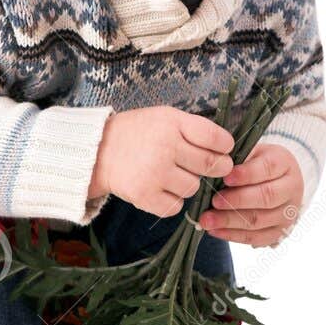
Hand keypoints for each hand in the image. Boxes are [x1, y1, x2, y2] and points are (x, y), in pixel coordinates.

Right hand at [88, 107, 234, 218]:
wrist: (98, 151)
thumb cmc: (139, 133)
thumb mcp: (165, 117)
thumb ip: (194, 129)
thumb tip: (227, 148)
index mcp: (172, 124)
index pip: (215, 138)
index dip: (226, 146)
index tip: (225, 150)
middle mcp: (165, 147)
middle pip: (210, 165)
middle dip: (218, 168)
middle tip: (212, 168)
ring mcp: (155, 174)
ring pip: (193, 188)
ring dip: (189, 184)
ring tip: (174, 175)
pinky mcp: (145, 196)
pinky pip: (176, 206)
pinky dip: (173, 201)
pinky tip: (162, 189)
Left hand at [199, 142, 302, 246]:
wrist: (275, 183)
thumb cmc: (257, 165)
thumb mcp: (251, 154)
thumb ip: (238, 159)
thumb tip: (216, 168)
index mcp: (285, 164)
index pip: (268, 168)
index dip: (247, 174)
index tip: (226, 178)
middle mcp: (291, 189)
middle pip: (266, 197)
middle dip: (237, 200)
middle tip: (214, 201)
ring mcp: (287, 214)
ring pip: (259, 220)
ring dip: (230, 221)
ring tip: (207, 220)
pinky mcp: (279, 233)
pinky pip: (256, 238)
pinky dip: (233, 236)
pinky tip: (215, 231)